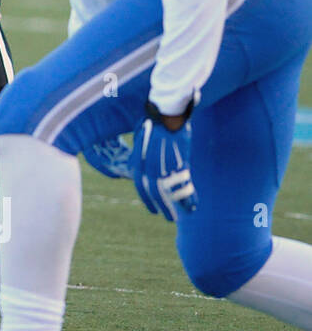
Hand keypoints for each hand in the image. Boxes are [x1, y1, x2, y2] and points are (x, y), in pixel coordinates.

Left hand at [130, 103, 196, 221]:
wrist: (168, 112)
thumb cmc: (155, 123)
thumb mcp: (142, 139)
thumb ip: (141, 153)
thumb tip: (138, 165)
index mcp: (139, 159)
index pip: (141, 184)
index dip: (147, 198)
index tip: (153, 210)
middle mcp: (150, 165)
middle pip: (154, 191)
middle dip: (161, 206)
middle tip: (168, 218)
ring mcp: (165, 164)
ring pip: (169, 191)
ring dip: (175, 206)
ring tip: (179, 217)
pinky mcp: (180, 162)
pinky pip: (184, 184)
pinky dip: (188, 196)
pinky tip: (193, 207)